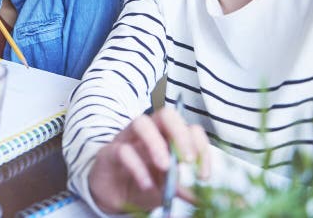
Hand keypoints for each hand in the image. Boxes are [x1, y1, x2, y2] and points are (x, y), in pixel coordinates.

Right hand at [87, 105, 210, 213]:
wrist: (115, 197)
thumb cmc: (145, 184)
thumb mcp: (168, 188)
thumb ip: (183, 188)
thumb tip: (200, 195)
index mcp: (167, 138)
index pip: (189, 129)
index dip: (200, 148)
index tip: (203, 175)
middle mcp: (148, 132)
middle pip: (166, 115)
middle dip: (180, 134)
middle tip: (187, 160)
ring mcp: (127, 139)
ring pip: (141, 123)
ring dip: (156, 143)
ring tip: (165, 167)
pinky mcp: (109, 152)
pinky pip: (122, 150)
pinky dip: (137, 167)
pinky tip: (146, 184)